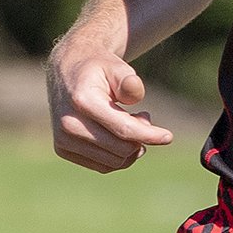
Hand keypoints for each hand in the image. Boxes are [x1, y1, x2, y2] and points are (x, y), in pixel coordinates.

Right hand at [48, 38, 173, 172]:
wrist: (67, 71)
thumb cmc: (98, 68)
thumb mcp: (116, 66)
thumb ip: (129, 81)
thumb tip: (136, 93)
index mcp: (82, 101)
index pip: (123, 129)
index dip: (149, 135)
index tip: (168, 137)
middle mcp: (69, 124)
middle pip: (120, 149)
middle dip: (141, 137)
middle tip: (144, 115)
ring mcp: (63, 140)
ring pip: (113, 162)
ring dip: (131, 147)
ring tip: (132, 121)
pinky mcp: (63, 149)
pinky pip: (102, 166)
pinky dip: (119, 155)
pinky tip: (119, 134)